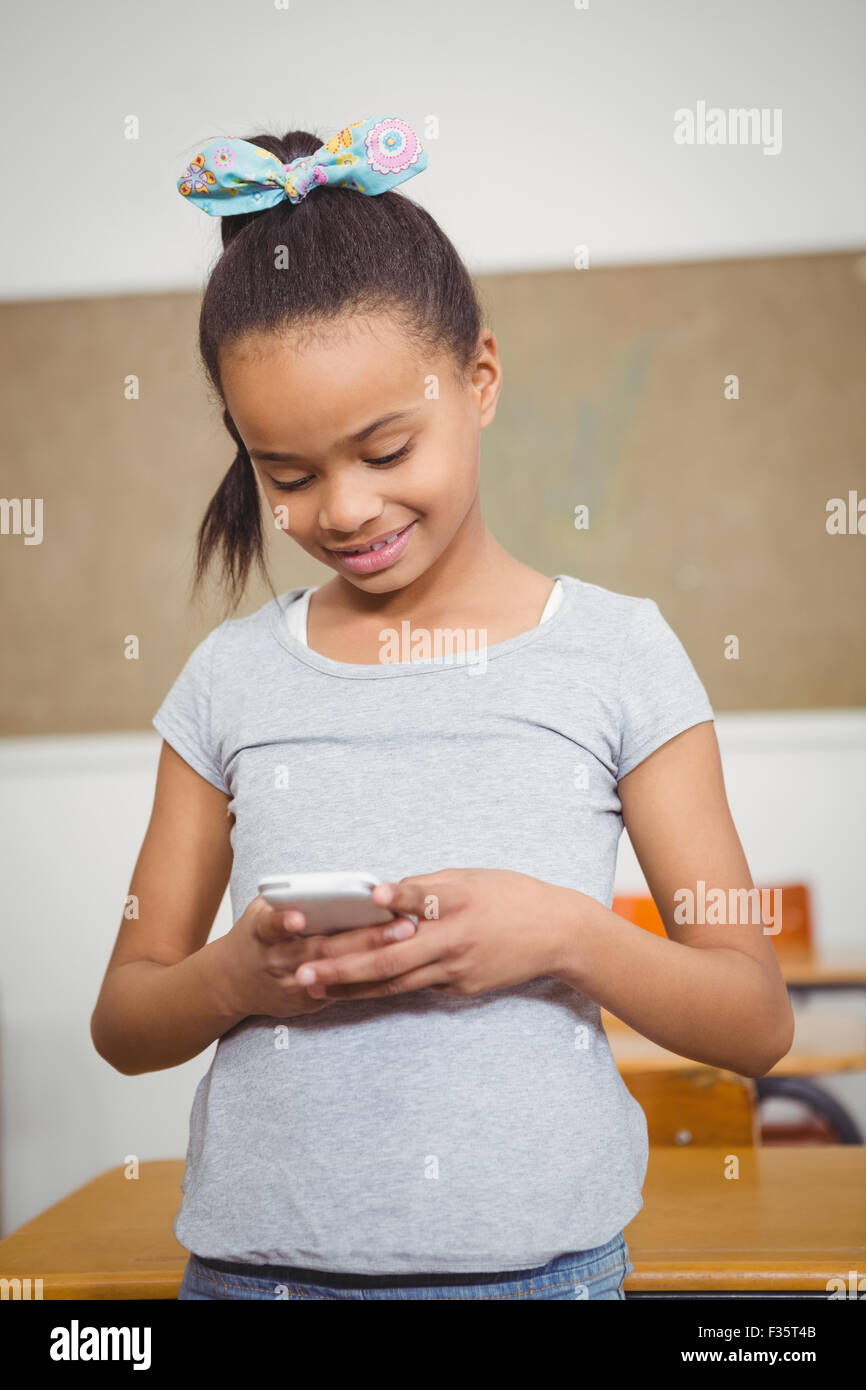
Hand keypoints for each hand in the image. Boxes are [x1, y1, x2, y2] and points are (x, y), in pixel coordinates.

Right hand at [213, 895, 418, 1018]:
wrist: (234, 982)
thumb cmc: (258, 936)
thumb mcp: (261, 911)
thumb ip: (288, 899)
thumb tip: (334, 884)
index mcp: (261, 933)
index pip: (270, 925)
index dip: (283, 922)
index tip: (301, 917)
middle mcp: (276, 961)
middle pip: (321, 950)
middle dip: (362, 937)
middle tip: (400, 923)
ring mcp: (292, 986)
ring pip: (337, 972)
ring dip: (374, 955)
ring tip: (404, 937)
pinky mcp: (308, 1002)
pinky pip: (342, 990)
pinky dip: (370, 974)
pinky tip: (399, 961)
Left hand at [293, 869, 563, 1000]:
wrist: (558, 934)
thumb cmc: (511, 896)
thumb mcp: (470, 878)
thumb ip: (427, 887)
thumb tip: (384, 894)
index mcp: (458, 900)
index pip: (421, 898)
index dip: (395, 898)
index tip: (369, 896)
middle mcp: (454, 938)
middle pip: (393, 956)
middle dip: (344, 966)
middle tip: (305, 969)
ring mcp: (457, 968)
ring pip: (397, 982)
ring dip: (352, 987)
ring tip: (314, 988)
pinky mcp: (462, 988)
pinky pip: (417, 987)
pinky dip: (384, 989)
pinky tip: (352, 991)